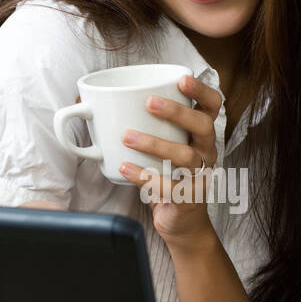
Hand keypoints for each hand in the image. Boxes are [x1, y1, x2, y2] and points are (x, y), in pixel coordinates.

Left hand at [116, 75, 222, 245]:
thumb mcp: (161, 147)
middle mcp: (206, 152)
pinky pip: (168, 186)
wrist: (182, 222)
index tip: (182, 79)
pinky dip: (144, 176)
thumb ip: (140, 125)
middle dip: (177, 112)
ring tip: (126, 137)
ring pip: (184, 156)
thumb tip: (88, 106)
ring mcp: (199, 176)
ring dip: (154, 144)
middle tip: (149, 103)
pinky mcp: (187, 199)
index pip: (212, 106)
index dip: (202, 90)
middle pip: (202, 126)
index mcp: (202, 135)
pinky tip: (124, 167)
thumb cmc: (167, 176)